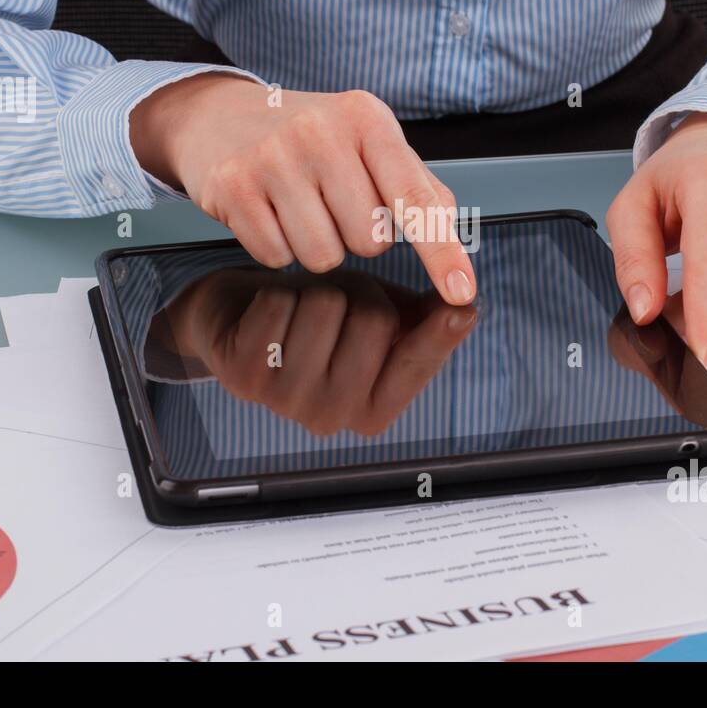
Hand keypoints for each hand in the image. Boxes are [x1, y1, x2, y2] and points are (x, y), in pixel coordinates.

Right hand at [130, 73, 475, 304]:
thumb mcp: (368, 142)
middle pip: (369, 242)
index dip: (442, 252)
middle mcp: (322, 132)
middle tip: (332, 203)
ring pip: (323, 256)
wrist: (218, 115)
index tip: (462, 292)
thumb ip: (416, 186)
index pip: (416, 199)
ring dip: (317, 246)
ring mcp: (273, 157)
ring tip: (299, 208)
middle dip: (357, 237)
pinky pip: (275, 255)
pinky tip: (268, 212)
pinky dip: (276, 246)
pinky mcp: (233, 185)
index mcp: (367, 119)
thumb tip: (453, 235)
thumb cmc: (309, 138)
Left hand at [160, 267, 476, 435]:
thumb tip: (466, 307)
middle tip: (343, 302)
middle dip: (362, 293)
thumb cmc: (319, 320)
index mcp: (373, 413)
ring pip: (326, 306)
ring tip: (305, 308)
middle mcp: (331, 418)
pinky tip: (270, 314)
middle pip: (374, 322)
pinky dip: (276, 292)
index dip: (441, 330)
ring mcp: (284, 401)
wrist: (239, 321)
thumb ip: (424, 320)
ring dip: (317, 289)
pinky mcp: (242, 375)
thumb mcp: (381, 319)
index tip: (463, 307)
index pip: (419, 364)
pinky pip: (279, 304)